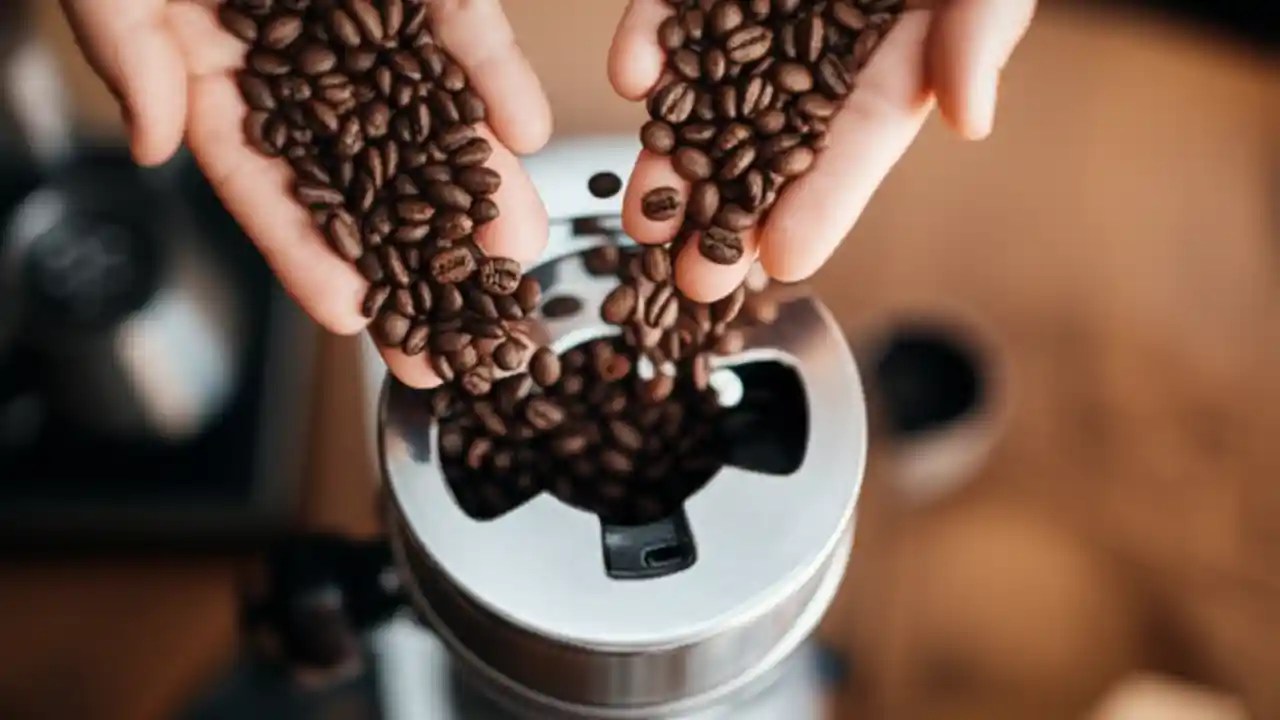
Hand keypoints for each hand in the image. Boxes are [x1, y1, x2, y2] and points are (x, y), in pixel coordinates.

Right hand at [59, 0, 552, 386]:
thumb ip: (124, 52)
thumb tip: (150, 145)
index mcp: (218, 80)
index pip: (267, 185)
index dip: (307, 253)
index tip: (354, 318)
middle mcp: (300, 64)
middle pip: (363, 175)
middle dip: (415, 254)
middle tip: (463, 330)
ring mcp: (361, 23)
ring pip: (425, 116)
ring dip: (474, 184)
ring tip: (517, 252)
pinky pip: (457, 29)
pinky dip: (490, 76)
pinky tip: (525, 132)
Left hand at [609, 0, 1035, 301]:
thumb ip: (980, 33)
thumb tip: (972, 121)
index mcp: (885, 66)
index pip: (851, 150)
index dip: (819, 206)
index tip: (784, 262)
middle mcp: (812, 50)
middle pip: (763, 144)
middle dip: (725, 213)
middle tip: (691, 279)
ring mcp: (752, 12)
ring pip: (703, 93)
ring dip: (671, 154)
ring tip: (640, 215)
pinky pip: (669, 9)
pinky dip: (650, 41)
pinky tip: (632, 82)